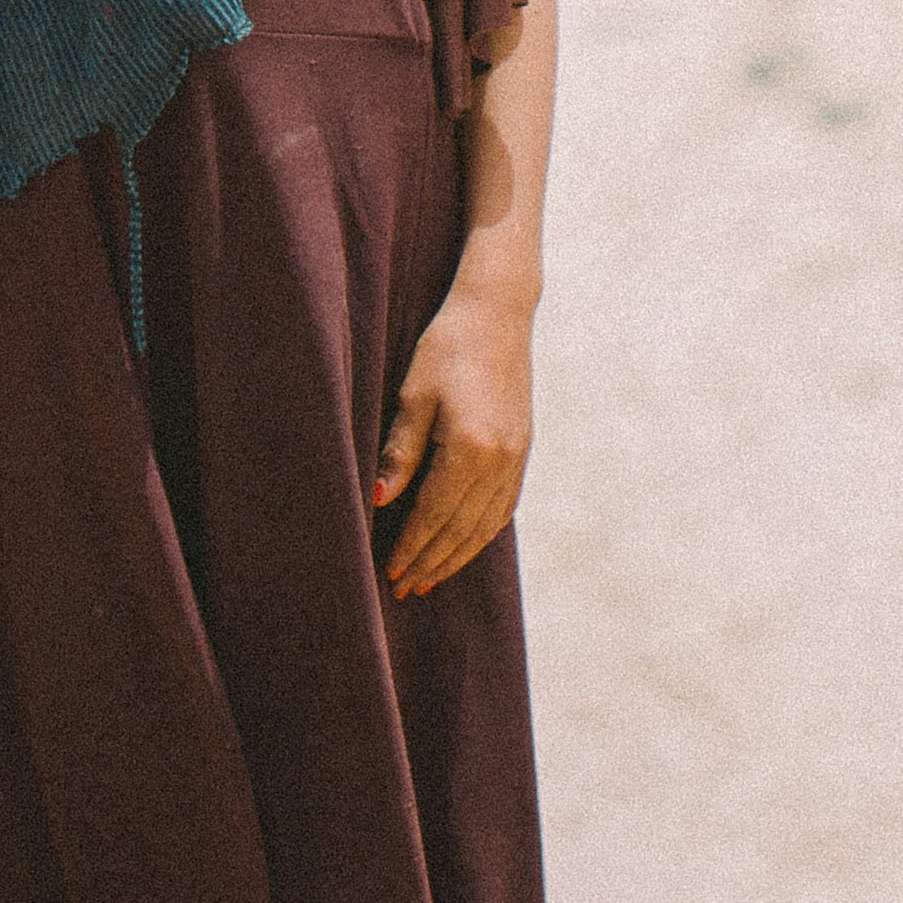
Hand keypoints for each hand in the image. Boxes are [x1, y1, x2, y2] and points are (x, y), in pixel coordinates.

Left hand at [373, 274, 531, 594]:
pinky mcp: (523, 450)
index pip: (435, 514)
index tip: (390, 573)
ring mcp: (517, 458)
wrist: (497, 313)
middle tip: (403, 589)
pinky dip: (481, 534)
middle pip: (462, 529)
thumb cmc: (445, 348)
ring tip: (429, 579)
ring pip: (485, 525)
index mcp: (471, 448)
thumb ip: (400, 453)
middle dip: (431, 562)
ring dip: (457, 556)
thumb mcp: (413, 397)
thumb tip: (379, 503)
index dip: (411, 547)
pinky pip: (503, 508)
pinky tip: (464, 545)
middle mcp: (501, 461)